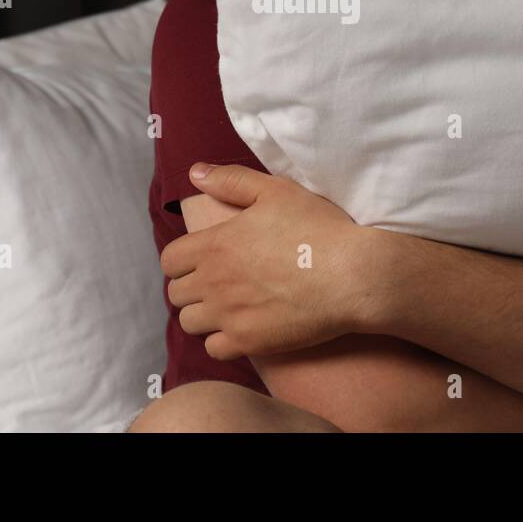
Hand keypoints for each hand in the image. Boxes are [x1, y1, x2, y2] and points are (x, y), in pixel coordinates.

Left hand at [159, 163, 379, 361]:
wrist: (353, 275)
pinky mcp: (249, 342)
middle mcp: (214, 282)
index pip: (170, 260)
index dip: (183, 260)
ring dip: (203, 315)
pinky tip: (242, 327)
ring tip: (228, 306)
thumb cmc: (318, 228)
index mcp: (215, 244)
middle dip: (192, 287)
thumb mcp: (276, 191)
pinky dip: (222, 340)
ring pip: (190, 323)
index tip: (203, 260)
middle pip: (176, 294)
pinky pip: (214, 349)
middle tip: (218, 283)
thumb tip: (195, 172)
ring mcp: (229, 315)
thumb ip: (231, 180)